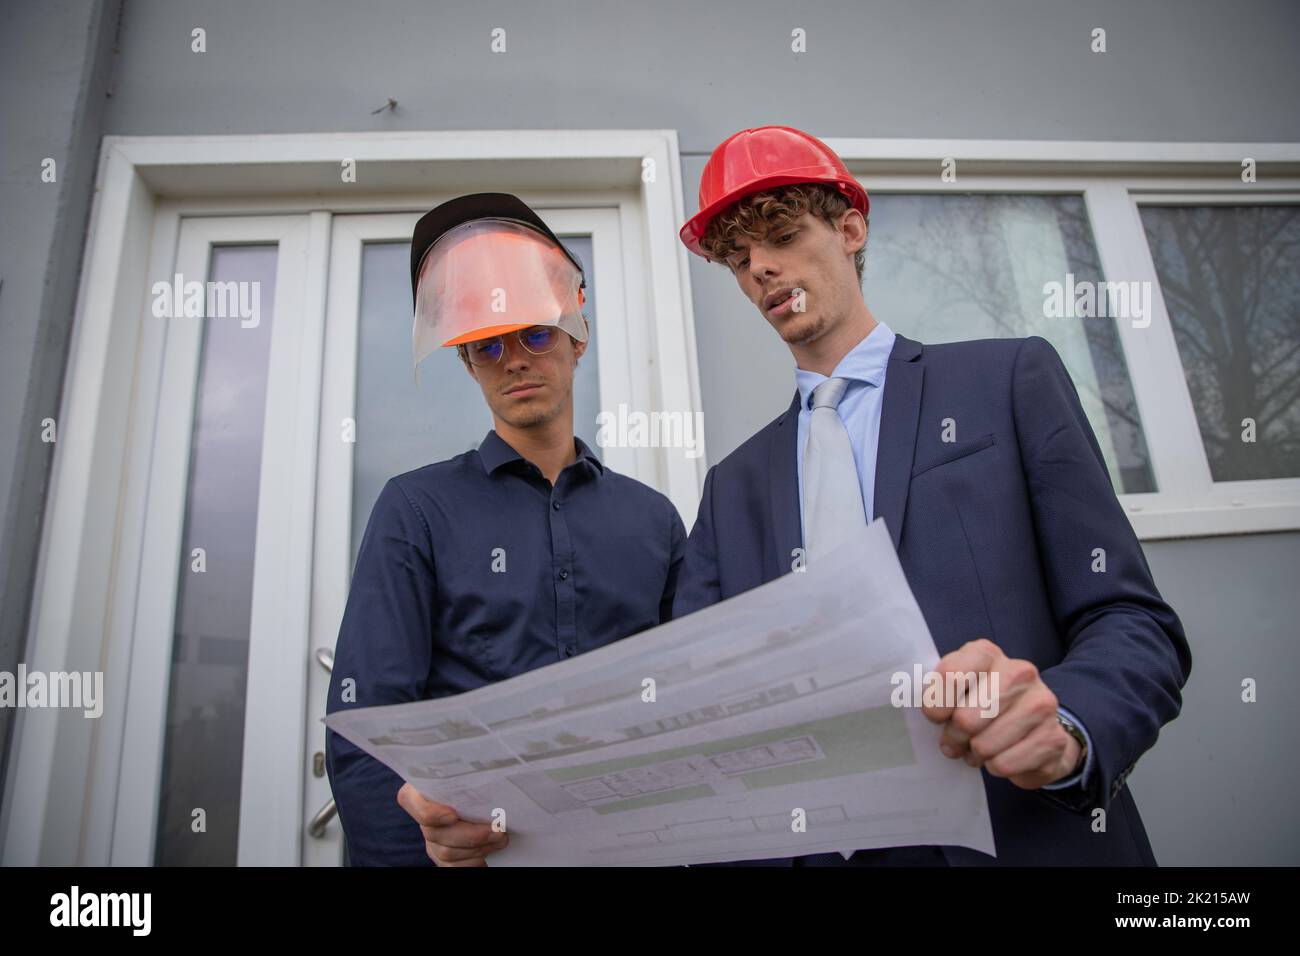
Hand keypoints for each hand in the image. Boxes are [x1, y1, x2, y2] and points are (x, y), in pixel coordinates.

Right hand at [397, 782, 508, 865]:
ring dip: (479, 847)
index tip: (453, 815)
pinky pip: (454, 867)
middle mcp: (424, 817)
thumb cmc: (482, 782)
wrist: (490, 804)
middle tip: (498, 829)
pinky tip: (491, 849)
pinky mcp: (442, 858)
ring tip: (500, 837)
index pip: (408, 799)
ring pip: (446, 852)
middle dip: (470, 834)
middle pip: (434, 832)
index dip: (428, 811)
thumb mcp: (474, 772)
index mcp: (422, 789)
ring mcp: (431, 840)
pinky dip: (475, 860)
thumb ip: (471, 772)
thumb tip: (488, 766)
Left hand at [921, 638, 1081, 788]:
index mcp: (986, 653)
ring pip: (985, 745)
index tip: (935, 716)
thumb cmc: (982, 704)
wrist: (1035, 725)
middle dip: (954, 737)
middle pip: (965, 718)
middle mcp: (1019, 672)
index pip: (949, 675)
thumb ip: (936, 690)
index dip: (935, 704)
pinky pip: (1006, 764)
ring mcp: (1040, 704)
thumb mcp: (957, 688)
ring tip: (978, 748)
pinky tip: (1000, 756)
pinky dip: (996, 767)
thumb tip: (911, 703)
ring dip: (975, 754)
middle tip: (955, 740)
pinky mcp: (1053, 738)